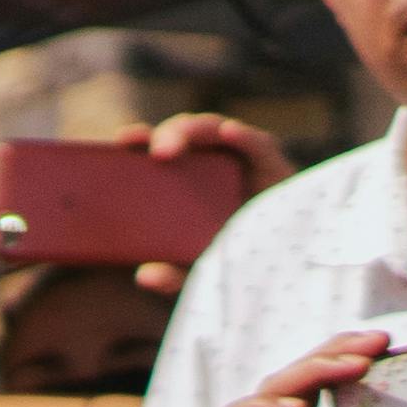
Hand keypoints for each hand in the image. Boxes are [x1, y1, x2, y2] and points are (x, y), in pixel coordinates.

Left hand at [115, 112, 294, 288]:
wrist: (281, 272)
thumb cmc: (230, 267)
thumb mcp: (197, 276)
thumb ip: (172, 276)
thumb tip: (146, 275)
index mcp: (182, 184)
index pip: (159, 153)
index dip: (142, 141)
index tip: (124, 140)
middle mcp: (210, 167)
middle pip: (186, 136)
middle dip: (170, 135)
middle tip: (157, 152)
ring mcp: (243, 164)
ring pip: (217, 132)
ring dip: (197, 130)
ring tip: (180, 140)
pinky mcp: (275, 168)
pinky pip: (260, 147)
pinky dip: (245, 138)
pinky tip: (229, 133)